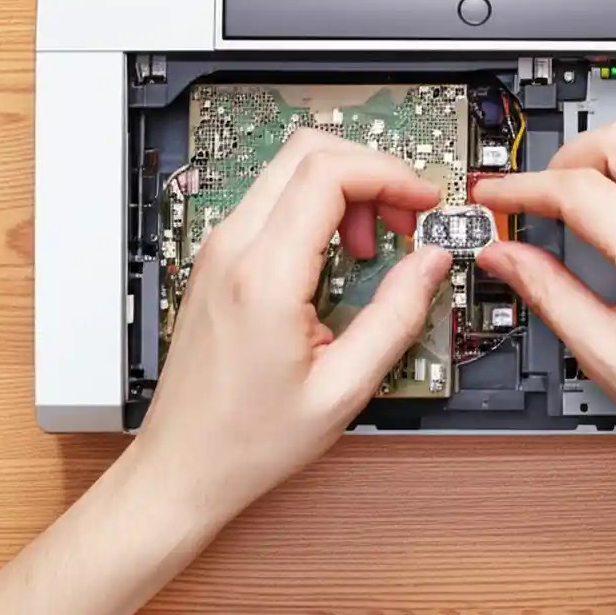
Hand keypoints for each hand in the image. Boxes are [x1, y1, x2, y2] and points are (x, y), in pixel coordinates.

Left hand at [133, 129, 451, 520]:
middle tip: (405, 217)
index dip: (389, 174)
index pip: (328, 173)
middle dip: (371, 171)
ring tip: (374, 243)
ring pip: (289, 169)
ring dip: (346, 189)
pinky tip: (341, 253)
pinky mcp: (218, 259)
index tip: (423, 201)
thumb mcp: (344, 388)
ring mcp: (219, 250)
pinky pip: (274, 201)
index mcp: (264, 277)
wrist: (185, 463)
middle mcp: (232, 250)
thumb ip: (397, 316)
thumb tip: (431, 262)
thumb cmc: (248, 437)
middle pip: (307, 152)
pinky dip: (319, 208)